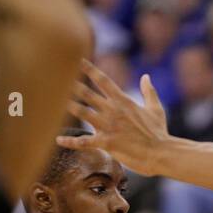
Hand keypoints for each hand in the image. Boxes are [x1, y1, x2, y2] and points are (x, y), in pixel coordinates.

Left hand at [58, 60, 170, 175]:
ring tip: (51, 102)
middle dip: (70, 84)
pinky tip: (58, 140)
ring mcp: (109, 126)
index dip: (89, 69)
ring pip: (82, 113)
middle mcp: (113, 110)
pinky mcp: (107, 143)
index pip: (103, 80)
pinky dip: (70, 142)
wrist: (161, 153)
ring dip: (67, 106)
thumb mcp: (156, 109)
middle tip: (54, 75)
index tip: (77, 60)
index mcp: (123, 100)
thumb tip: (146, 77)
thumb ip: (149, 91)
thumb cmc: (159, 132)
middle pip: (87, 93)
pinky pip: (84, 142)